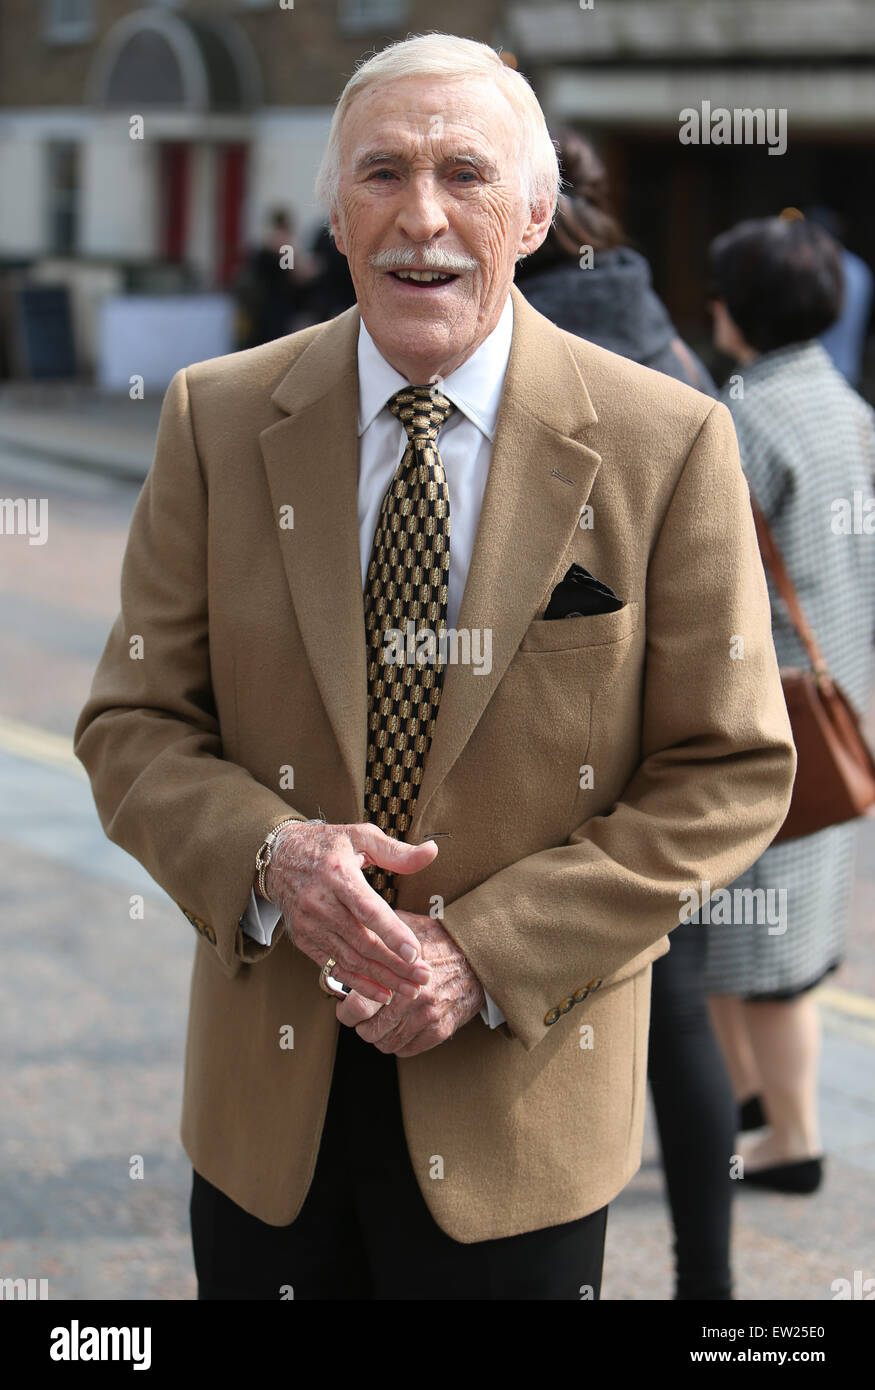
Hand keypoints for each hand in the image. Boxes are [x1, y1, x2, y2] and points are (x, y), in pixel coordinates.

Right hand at [264, 822, 436, 1004]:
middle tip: (424, 978)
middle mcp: (320, 903)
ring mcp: (309, 925)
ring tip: (412, 989)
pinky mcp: (304, 939)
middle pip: (363, 942)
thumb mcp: (361, 837)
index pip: (367, 910)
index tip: (415, 953)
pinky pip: (334, 967)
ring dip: (383, 978)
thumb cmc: (327, 846)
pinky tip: (383, 993)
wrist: (279, 858)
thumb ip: (397, 851)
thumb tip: (431, 852)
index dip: (392, 933)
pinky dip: (360, 983)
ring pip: (351, 959)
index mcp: (337, 874)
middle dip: (396, 965)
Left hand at [335, 911, 485, 1056]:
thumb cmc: (441, 940)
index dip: (346, 1011)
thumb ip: (382, 931)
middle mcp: (414, 1003)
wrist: (479, 958)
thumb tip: (355, 926)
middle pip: (369, 1032)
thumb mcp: (410, 927)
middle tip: (361, 1015)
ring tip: (378, 1021)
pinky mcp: (440, 1032)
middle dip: (361, 1025)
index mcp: (401, 977)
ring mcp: (428, 1020)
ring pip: (386, 1044)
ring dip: (378, 1035)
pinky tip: (397, 1028)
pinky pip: (406, 1050)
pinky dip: (397, 1043)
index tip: (345, 1006)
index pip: (358, 1008)